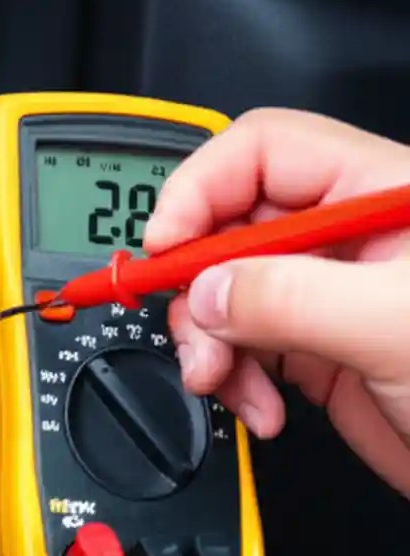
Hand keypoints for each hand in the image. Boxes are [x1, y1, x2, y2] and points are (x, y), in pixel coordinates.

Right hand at [145, 107, 409, 493]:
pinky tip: (256, 403)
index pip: (265, 152)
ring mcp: (331, 296)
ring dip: (207, 341)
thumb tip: (209, 289)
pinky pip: (242, 347)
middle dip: (199, 282)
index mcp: (383, 193)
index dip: (203, 189)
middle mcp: (350, 238)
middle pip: (230, 224)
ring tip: (221, 379)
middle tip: (192, 327)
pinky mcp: (319, 350)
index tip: (168, 246)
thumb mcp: (394, 323)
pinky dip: (231, 378)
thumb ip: (289, 297)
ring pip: (226, 293)